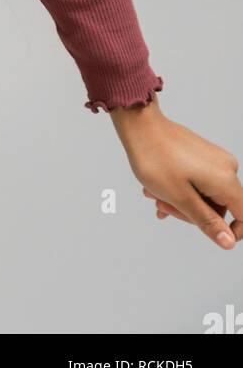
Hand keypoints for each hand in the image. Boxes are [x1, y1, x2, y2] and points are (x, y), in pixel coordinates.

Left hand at [110, 98, 241, 248]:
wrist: (140, 124)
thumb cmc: (156, 159)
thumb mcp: (180, 198)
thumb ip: (207, 222)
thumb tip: (228, 243)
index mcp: (225, 180)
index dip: (228, 232)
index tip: (204, 232)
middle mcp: (225, 168)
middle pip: (219, 207)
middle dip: (190, 213)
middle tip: (162, 207)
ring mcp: (214, 159)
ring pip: (204, 194)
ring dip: (180, 201)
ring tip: (154, 196)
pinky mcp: (202, 155)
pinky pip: (197, 181)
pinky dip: (179, 188)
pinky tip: (157, 190)